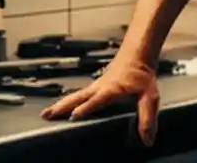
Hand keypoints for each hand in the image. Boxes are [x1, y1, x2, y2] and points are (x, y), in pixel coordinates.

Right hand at [41, 55, 160, 145]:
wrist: (138, 57)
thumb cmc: (142, 76)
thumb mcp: (149, 98)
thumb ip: (148, 118)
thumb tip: (147, 139)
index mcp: (112, 90)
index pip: (97, 100)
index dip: (87, 107)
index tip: (74, 115)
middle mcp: (99, 88)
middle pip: (78, 98)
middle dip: (63, 106)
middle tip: (48, 115)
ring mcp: (95, 87)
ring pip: (75, 96)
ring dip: (61, 104)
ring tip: (46, 113)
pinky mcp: (94, 87)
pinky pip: (77, 95)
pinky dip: (66, 101)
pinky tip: (59, 107)